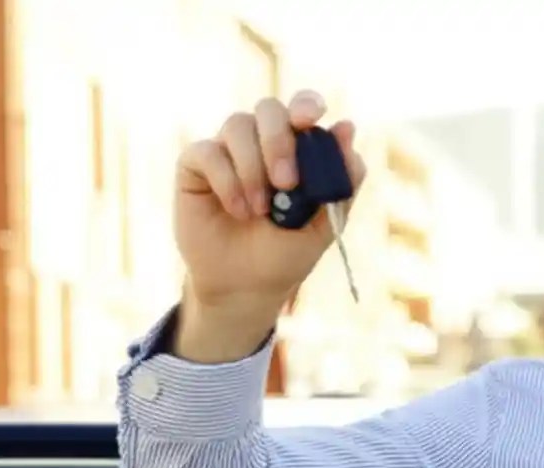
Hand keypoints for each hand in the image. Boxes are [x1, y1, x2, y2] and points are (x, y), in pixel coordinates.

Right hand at [174, 89, 366, 314]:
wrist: (247, 286)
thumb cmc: (288, 251)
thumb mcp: (326, 222)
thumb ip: (342, 179)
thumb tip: (347, 126)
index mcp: (297, 147)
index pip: (302, 107)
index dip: (306, 105)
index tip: (310, 120)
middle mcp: (261, 140)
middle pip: (268, 109)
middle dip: (279, 141)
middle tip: (287, 184)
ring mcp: (227, 150)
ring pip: (237, 126)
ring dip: (253, 169)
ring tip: (261, 210)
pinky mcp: (196, 166)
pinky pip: (207, 152)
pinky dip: (227, 181)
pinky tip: (237, 210)